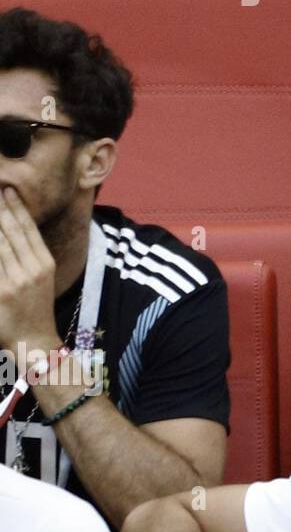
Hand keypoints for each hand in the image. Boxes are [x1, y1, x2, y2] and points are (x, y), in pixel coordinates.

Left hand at [0, 187, 58, 351]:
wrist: (34, 341)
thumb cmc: (35, 310)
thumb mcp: (41, 280)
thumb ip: (28, 259)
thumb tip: (12, 239)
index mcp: (44, 264)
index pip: (28, 230)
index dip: (17, 208)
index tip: (8, 191)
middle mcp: (31, 270)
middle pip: (11, 233)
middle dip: (1, 210)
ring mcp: (14, 282)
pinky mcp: (0, 293)